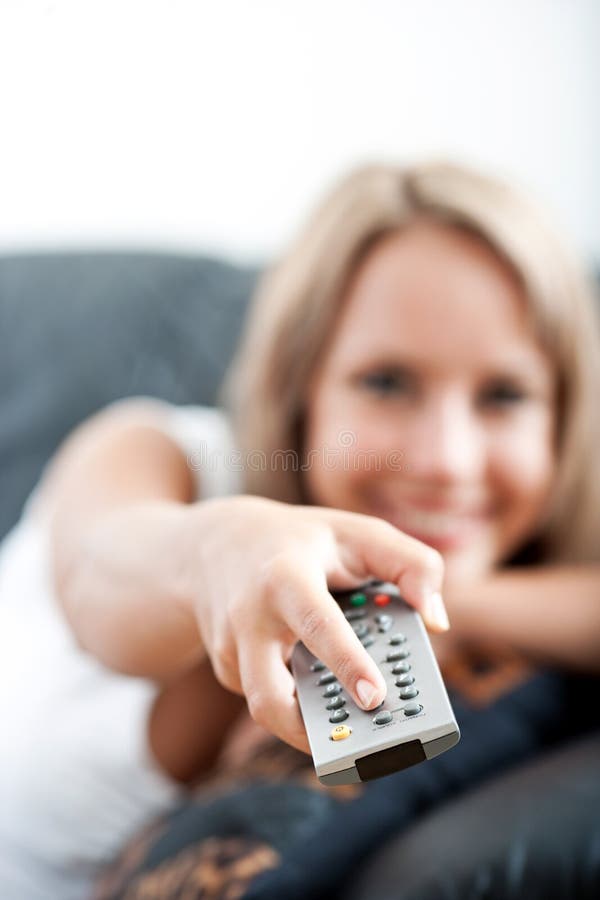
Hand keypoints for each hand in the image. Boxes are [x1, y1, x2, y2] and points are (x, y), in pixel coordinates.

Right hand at [179, 495, 447, 753]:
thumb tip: (436, 621)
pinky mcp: (228, 670)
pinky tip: (327, 701)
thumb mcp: (359, 533)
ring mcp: (232, 649)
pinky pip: (268, 699)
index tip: (375, 698)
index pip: (316, 623)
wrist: (216, 545)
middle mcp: (250, 618)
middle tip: (361, 750)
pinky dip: (300, 708)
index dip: (346, 663)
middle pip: (268, 695)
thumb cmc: (303, 542)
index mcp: (286, 577)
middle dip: (309, 733)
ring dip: (309, 730)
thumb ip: (412, 565)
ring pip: (266, 708)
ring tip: (356, 738)